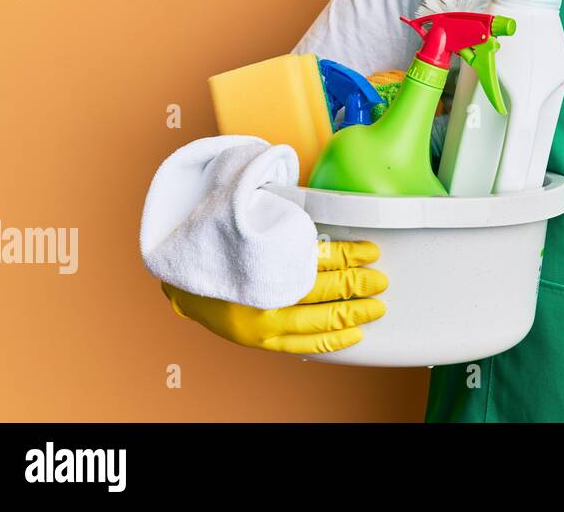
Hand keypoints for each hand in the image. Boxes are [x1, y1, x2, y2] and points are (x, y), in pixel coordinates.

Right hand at [160, 240, 387, 353]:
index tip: (371, 251)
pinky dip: (332, 341)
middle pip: (323, 289)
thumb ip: (289, 227)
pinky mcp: (260, 341)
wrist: (183, 280)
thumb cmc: (224, 248)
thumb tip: (334, 218)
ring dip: (353, 313)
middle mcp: (262, 295)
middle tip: (381, 280)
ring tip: (376, 307)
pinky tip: (354, 334)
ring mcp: (262, 323)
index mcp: (263, 261)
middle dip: (358, 284)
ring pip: (319, 321)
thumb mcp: (254, 226)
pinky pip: (304, 346)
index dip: (350, 254)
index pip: (318, 256)